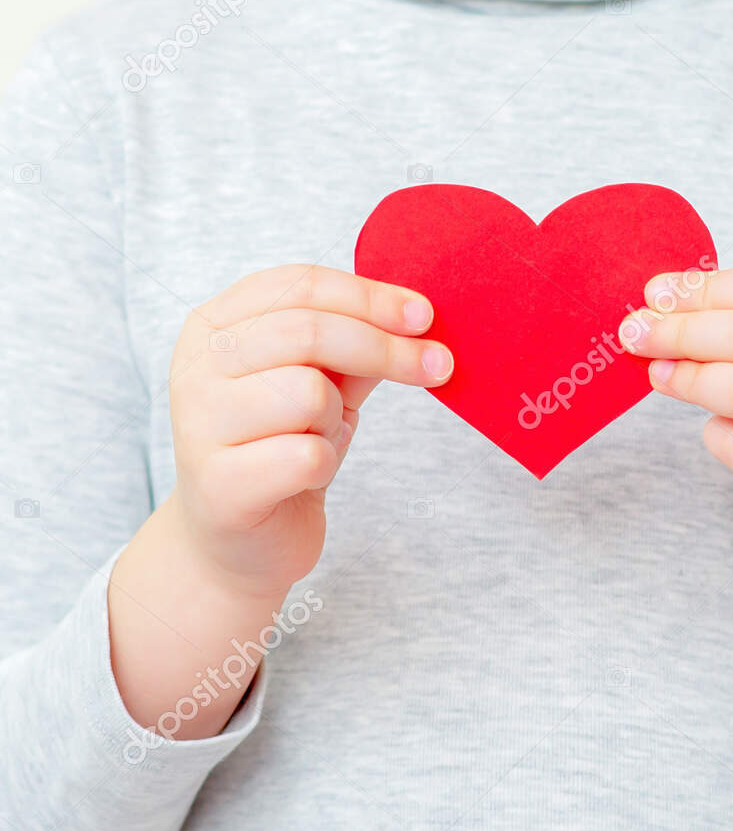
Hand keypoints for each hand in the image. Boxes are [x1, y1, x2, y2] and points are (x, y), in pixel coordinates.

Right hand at [167, 263, 452, 597]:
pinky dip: (325, 463)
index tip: (425, 315)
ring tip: (318, 438)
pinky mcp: (219, 484)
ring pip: (308, 392)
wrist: (237, 545)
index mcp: (214, 326)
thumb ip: (353, 344)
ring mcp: (199, 425)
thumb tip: (415, 315)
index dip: (369, 296)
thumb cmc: (278, 451)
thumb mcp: (320, 383)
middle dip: (385, 348)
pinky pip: (307, 455)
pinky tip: (304, 475)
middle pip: (308, 332)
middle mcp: (196, 367)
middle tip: (439, 366)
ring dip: (335, 418)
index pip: (299, 285)